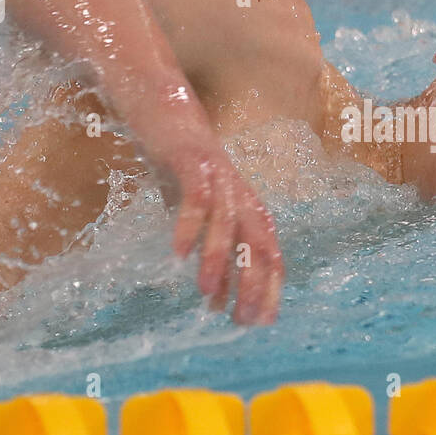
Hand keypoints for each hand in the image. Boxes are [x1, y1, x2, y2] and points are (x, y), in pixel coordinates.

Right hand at [130, 98, 283, 324]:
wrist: (164, 111)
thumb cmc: (183, 170)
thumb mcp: (199, 218)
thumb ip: (211, 255)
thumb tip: (217, 302)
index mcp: (248, 209)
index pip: (270, 254)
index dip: (269, 289)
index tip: (261, 323)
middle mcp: (241, 194)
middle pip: (259, 242)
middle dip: (253, 283)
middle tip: (242, 320)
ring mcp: (219, 177)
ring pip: (227, 222)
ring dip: (218, 259)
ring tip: (206, 292)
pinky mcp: (193, 161)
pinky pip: (196, 197)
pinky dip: (188, 224)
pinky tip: (177, 252)